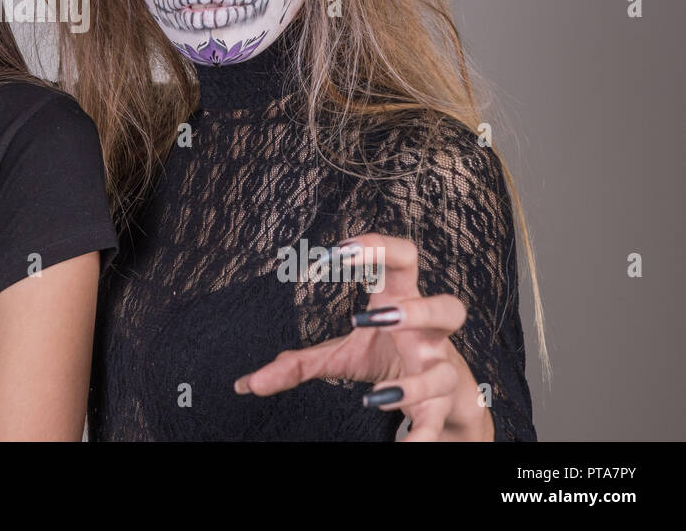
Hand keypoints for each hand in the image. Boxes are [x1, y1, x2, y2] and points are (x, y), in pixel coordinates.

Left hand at [232, 232, 494, 440]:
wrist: (441, 398)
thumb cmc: (388, 356)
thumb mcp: (343, 356)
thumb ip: (297, 363)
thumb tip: (244, 384)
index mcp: (402, 302)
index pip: (402, 260)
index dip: (375, 247)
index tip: (332, 253)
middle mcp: (428, 334)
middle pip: (449, 307)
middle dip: (416, 311)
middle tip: (367, 318)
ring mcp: (440, 369)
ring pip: (443, 370)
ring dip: (415, 383)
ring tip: (374, 399)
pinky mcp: (443, 405)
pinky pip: (438, 418)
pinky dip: (423, 433)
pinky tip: (403, 445)